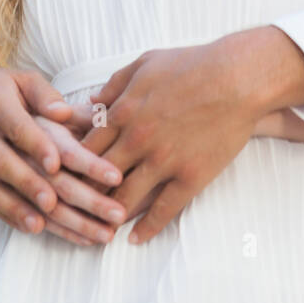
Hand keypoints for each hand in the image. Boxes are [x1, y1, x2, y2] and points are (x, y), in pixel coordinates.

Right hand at [0, 63, 124, 237]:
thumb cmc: (0, 87)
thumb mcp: (23, 80)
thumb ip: (46, 95)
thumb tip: (64, 112)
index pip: (16, 127)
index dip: (37, 146)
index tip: (57, 164)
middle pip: (0, 161)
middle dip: (26, 183)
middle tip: (53, 202)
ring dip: (13, 207)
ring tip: (40, 225)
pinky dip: (3, 213)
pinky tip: (25, 225)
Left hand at [81, 32, 273, 245]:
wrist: (238, 77)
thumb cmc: (192, 64)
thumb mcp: (145, 63)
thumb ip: (114, 84)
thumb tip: (89, 101)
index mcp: (124, 111)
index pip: (84, 147)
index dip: (71, 165)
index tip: (65, 178)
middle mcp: (137, 139)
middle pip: (98, 178)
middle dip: (82, 195)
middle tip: (74, 211)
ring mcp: (163, 160)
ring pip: (125, 199)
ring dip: (109, 217)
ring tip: (99, 230)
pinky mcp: (190, 176)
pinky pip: (163, 210)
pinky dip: (146, 229)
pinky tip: (135, 239)